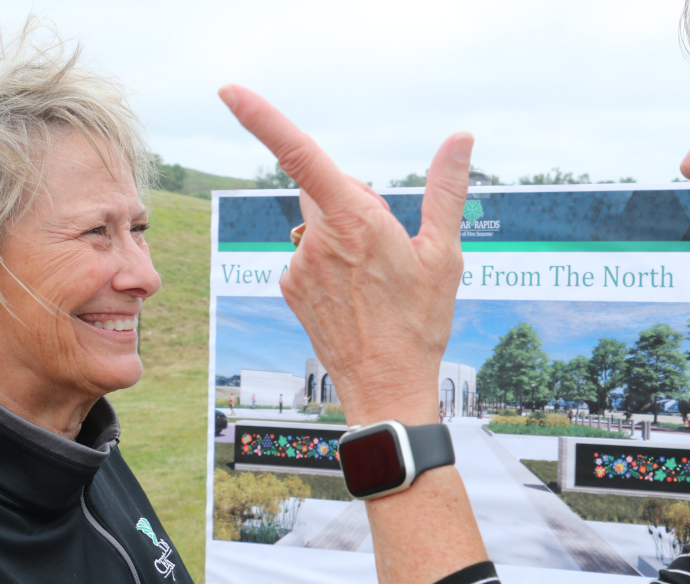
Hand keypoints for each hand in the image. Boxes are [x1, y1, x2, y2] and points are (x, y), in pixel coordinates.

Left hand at [219, 85, 471, 426]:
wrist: (386, 386)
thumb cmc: (420, 322)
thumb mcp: (445, 254)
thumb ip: (447, 189)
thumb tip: (461, 139)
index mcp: (355, 220)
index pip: (301, 155)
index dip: (262, 118)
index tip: (229, 91)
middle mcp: (318, 237)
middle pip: (324, 187)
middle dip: (351, 199)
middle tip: (387, 245)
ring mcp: (298, 264)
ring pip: (317, 224)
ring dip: (341, 236)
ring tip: (373, 281)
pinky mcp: (289, 286)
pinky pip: (307, 254)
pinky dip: (327, 263)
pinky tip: (353, 295)